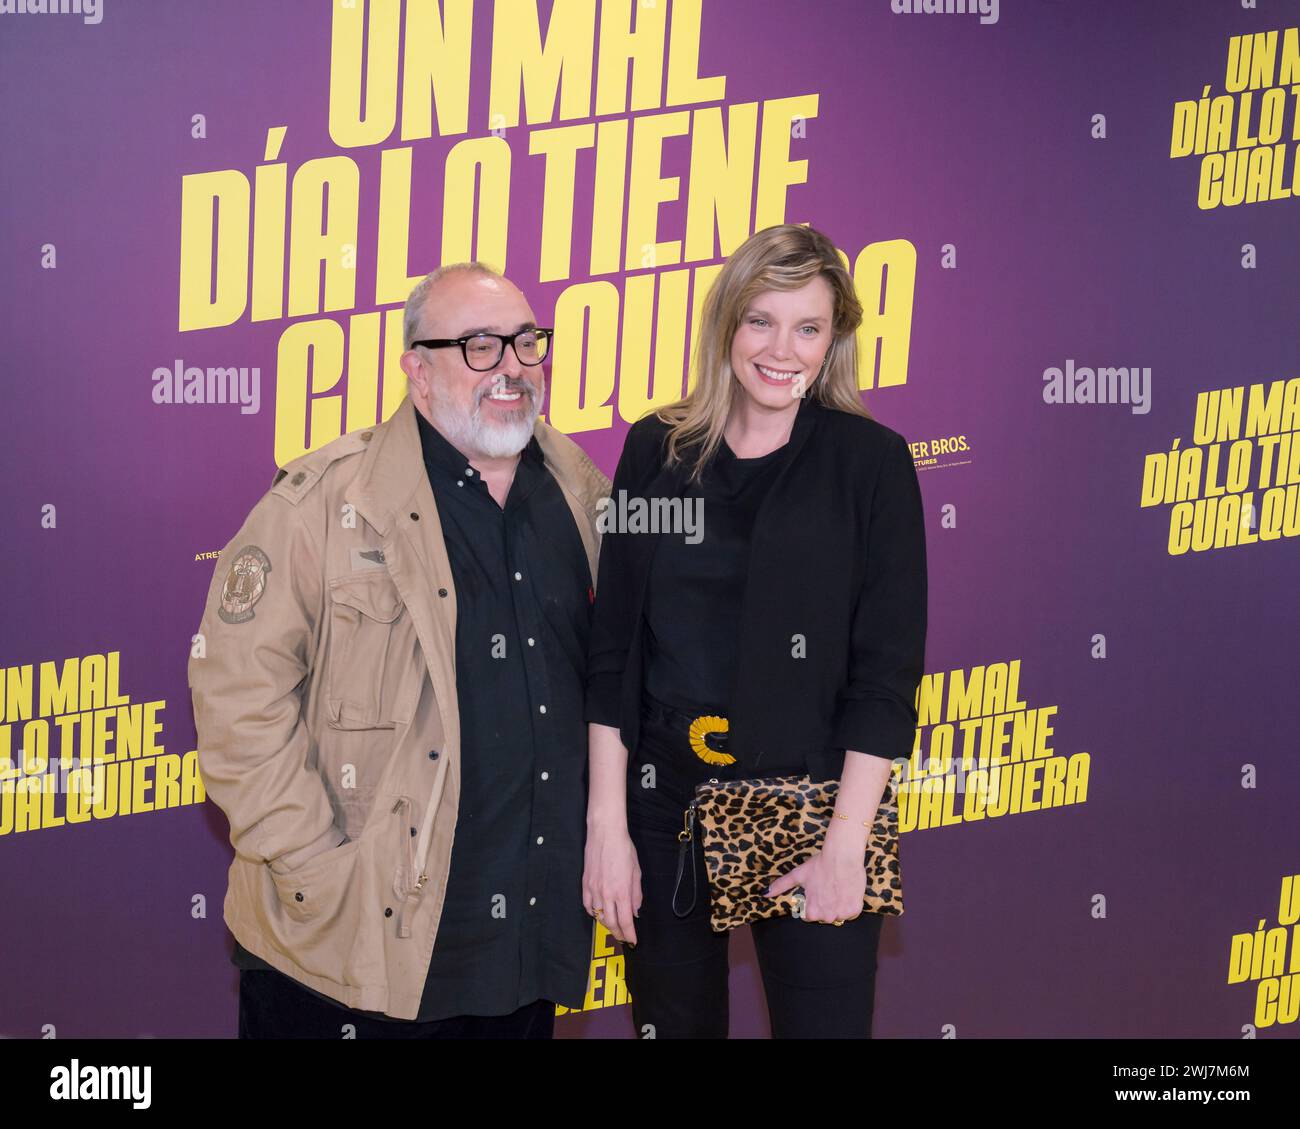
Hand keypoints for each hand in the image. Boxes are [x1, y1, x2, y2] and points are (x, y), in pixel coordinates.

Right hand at [582, 823, 641, 946]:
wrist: (605, 833)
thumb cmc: (623, 848)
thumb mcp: (636, 871)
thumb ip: (636, 894)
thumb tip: (635, 911)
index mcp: (622, 891)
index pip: (626, 921)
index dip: (630, 934)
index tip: (633, 941)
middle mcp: (606, 893)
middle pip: (611, 923)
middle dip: (618, 934)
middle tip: (624, 938)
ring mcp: (594, 889)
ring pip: (598, 916)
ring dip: (607, 924)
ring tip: (613, 926)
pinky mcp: (585, 884)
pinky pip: (588, 905)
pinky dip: (593, 913)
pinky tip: (598, 914)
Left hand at [765, 845, 865, 924]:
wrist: (843, 856)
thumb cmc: (819, 864)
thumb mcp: (798, 875)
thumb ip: (781, 886)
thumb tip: (765, 894)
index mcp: (812, 912)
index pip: (809, 916)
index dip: (811, 902)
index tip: (816, 891)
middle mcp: (827, 917)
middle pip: (824, 916)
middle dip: (825, 905)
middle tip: (827, 888)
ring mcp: (842, 914)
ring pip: (838, 915)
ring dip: (837, 905)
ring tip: (836, 888)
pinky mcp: (855, 910)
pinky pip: (850, 912)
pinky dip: (849, 903)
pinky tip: (846, 890)